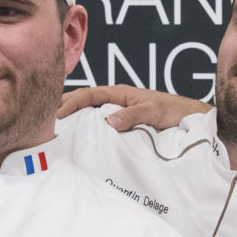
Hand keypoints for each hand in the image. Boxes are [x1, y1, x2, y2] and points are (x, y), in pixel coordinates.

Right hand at [57, 87, 210, 130]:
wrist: (191, 120)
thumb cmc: (174, 111)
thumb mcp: (153, 111)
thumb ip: (133, 115)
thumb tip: (109, 121)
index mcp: (120, 94)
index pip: (89, 95)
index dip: (71, 102)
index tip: (57, 113)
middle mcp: (116, 103)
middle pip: (85, 103)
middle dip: (65, 109)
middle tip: (45, 121)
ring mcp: (119, 115)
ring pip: (91, 117)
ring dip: (75, 122)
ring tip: (58, 134)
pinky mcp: (124, 128)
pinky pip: (102, 129)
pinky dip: (89, 133)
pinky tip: (81, 143)